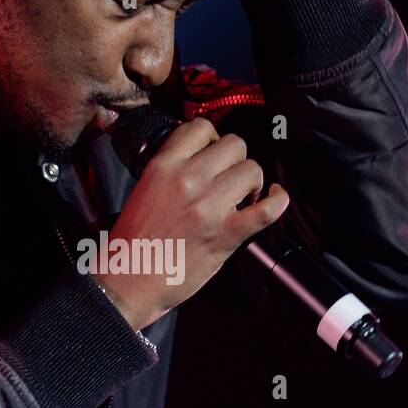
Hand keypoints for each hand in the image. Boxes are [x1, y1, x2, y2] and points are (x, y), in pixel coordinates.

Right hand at [94, 117, 289, 329]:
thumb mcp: (143, 189)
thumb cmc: (134, 241)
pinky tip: (275, 198)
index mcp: (163, 166)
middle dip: (236, 159)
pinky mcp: (226, 234)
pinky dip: (278, 201)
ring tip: (243, 196)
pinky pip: (267, 210)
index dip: (213, 138)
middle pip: (234, 144)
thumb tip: (200, 158)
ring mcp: (209, 207)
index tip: (212, 154)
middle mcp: (188, 180)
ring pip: (252, 169)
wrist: (129, 280)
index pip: (201, 127)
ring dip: (252, 181)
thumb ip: (170, 169)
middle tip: (229, 178)